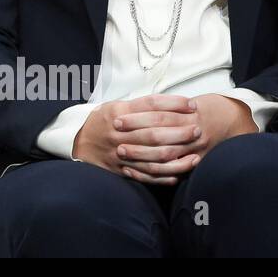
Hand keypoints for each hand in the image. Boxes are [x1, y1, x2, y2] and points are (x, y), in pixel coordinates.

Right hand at [75, 93, 257, 185]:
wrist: (79, 143)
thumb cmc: (102, 121)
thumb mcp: (114, 106)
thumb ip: (138, 105)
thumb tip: (169, 102)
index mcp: (118, 112)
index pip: (150, 105)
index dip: (173, 103)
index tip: (191, 104)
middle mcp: (120, 133)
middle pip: (155, 132)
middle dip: (179, 131)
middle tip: (197, 129)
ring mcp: (121, 153)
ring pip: (154, 156)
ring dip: (178, 155)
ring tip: (196, 153)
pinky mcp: (123, 169)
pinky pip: (148, 174)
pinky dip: (166, 174)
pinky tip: (181, 171)